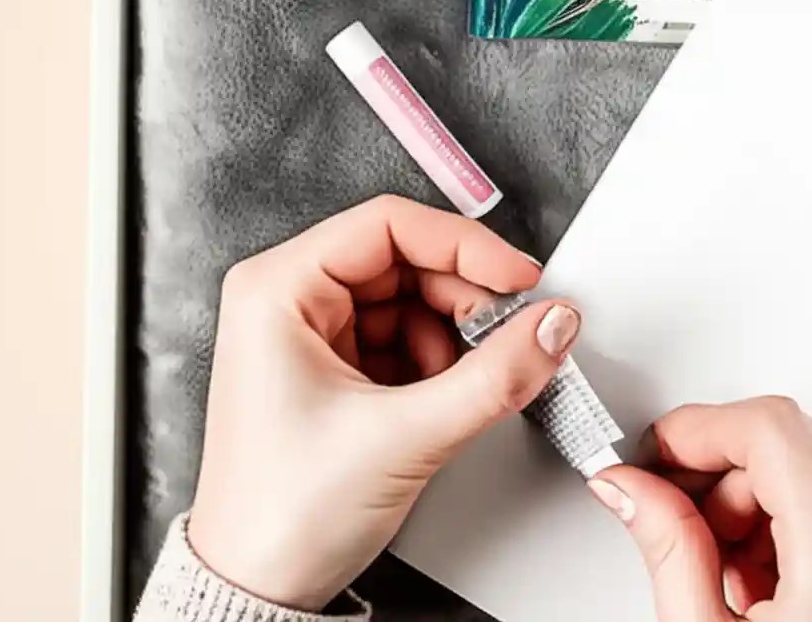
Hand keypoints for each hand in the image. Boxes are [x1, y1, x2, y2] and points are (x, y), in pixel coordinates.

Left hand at [187, 195, 580, 610]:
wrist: (260, 587)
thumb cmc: (281, 514)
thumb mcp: (404, 436)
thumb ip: (493, 377)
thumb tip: (550, 326)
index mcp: (278, 291)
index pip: (389, 226)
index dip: (465, 246)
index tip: (518, 278)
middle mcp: (291, 303)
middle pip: (408, 263)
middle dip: (465, 301)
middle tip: (510, 336)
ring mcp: (315, 338)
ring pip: (414, 304)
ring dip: (456, 339)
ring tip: (467, 384)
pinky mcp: (339, 373)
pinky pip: (408, 342)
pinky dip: (442, 365)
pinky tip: (447, 398)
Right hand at [589, 397, 811, 620]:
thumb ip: (667, 548)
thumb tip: (631, 487)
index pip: (767, 426)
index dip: (695, 430)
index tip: (654, 456)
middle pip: (786, 441)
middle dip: (718, 478)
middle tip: (680, 530)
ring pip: (810, 464)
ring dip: (753, 506)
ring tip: (734, 584)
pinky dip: (790, 526)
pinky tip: (770, 587)